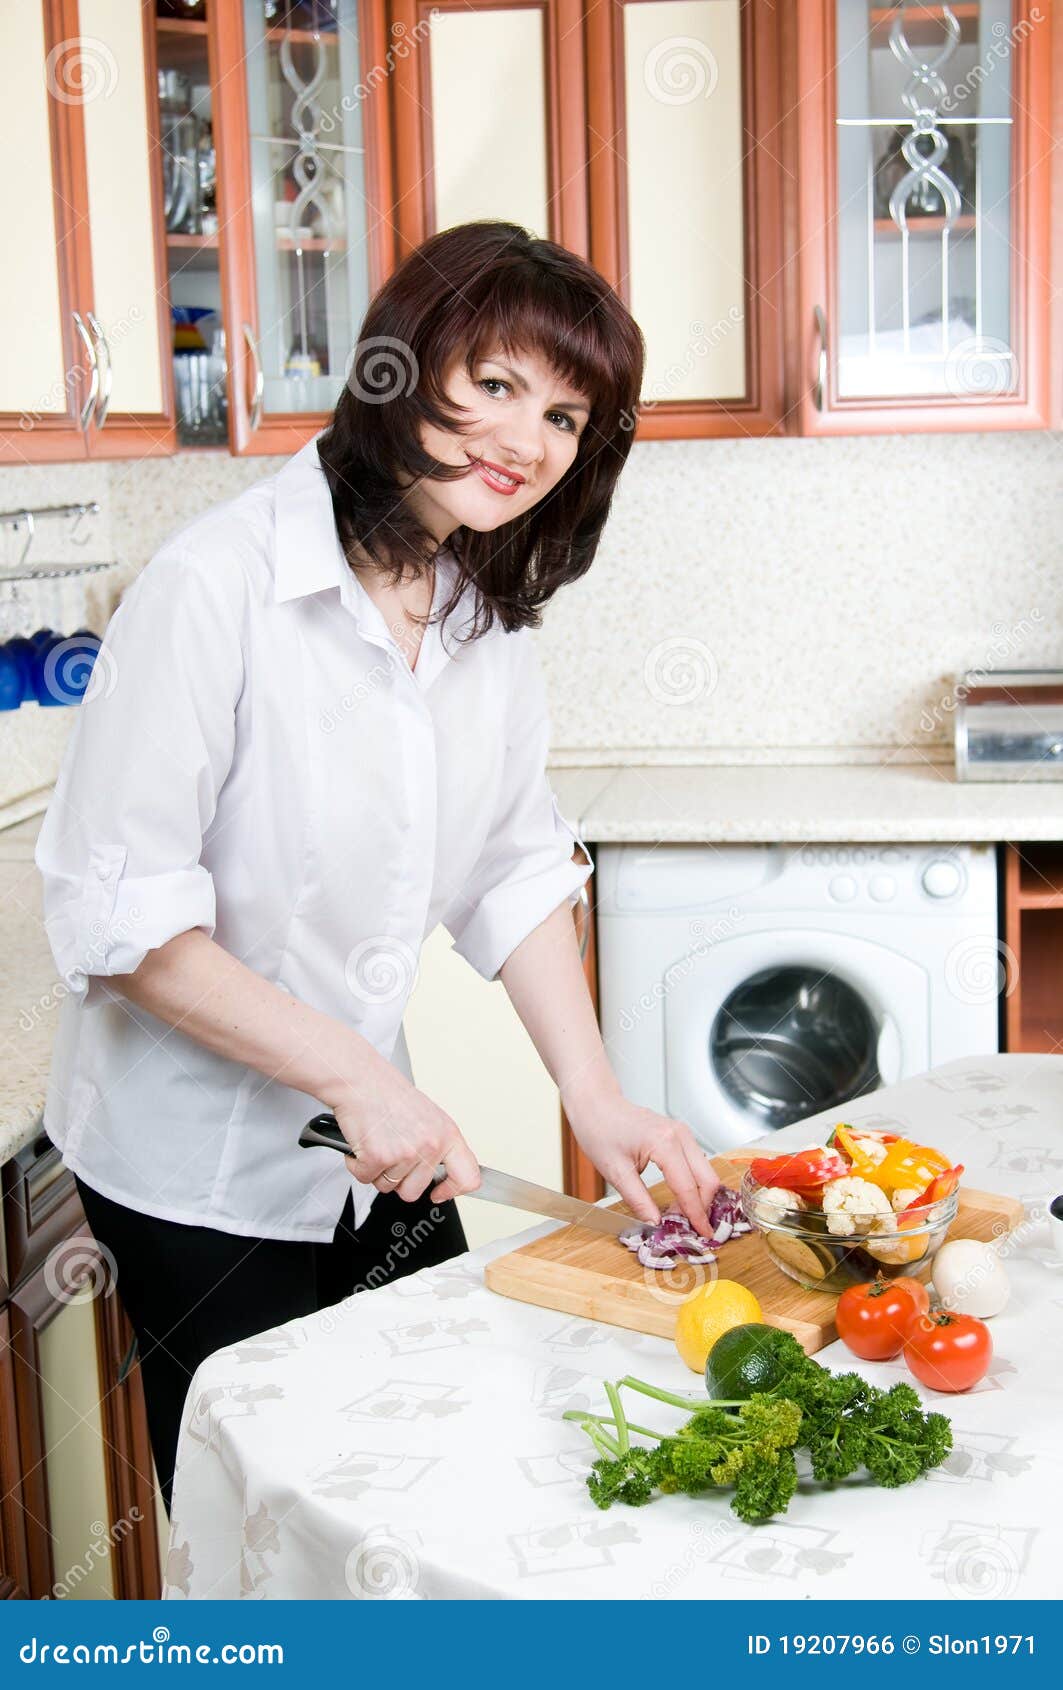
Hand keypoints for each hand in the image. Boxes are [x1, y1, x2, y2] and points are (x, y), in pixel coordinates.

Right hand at [325, 1053, 480, 1204]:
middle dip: (398, 1180)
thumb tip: (443, 1172)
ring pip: (388, 1187)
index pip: (468, 1177)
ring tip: (378, 1142)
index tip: (439, 1193)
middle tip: (392, 1154)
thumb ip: (439, 1145)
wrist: (361, 1079)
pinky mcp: (378, 1157)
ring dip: (377, 1170)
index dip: (452, 1191)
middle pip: (415, 1191)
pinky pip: (365, 1178)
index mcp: (448, 1135)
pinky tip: (363, 1144)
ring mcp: (405, 1153)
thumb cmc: (389, 1095)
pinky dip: (358, 1165)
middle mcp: (430, 1145)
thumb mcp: (429, 1117)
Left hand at [567, 1090, 719, 1236]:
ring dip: (699, 1195)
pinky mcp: (680, 1135)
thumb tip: (655, 1224)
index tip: (703, 1235)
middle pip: (707, 1179)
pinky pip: (697, 1163)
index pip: (688, 1188)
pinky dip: (694, 1183)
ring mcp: (682, 1133)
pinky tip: (680, 1197)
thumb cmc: (599, 1130)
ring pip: (705, 1171)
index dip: (695, 1215)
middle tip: (691, 1228)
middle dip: (702, 1207)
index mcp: (664, 1143)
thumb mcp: (615, 1172)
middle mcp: (680, 1135)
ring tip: (682, 1216)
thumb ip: (639, 1201)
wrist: (595, 1104)